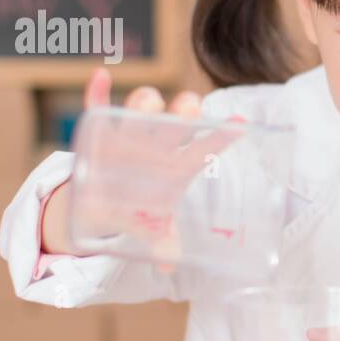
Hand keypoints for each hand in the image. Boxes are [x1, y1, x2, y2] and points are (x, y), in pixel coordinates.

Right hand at [66, 68, 243, 262]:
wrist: (102, 203)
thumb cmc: (139, 209)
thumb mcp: (151, 226)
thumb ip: (162, 241)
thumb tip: (168, 264)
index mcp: (176, 165)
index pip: (205, 147)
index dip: (223, 135)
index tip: (242, 122)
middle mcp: (157, 143)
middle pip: (176, 118)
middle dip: (184, 110)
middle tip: (191, 108)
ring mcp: (129, 133)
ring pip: (142, 107)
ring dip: (146, 102)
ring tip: (148, 105)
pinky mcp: (99, 131)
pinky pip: (97, 105)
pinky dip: (97, 91)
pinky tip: (102, 76)